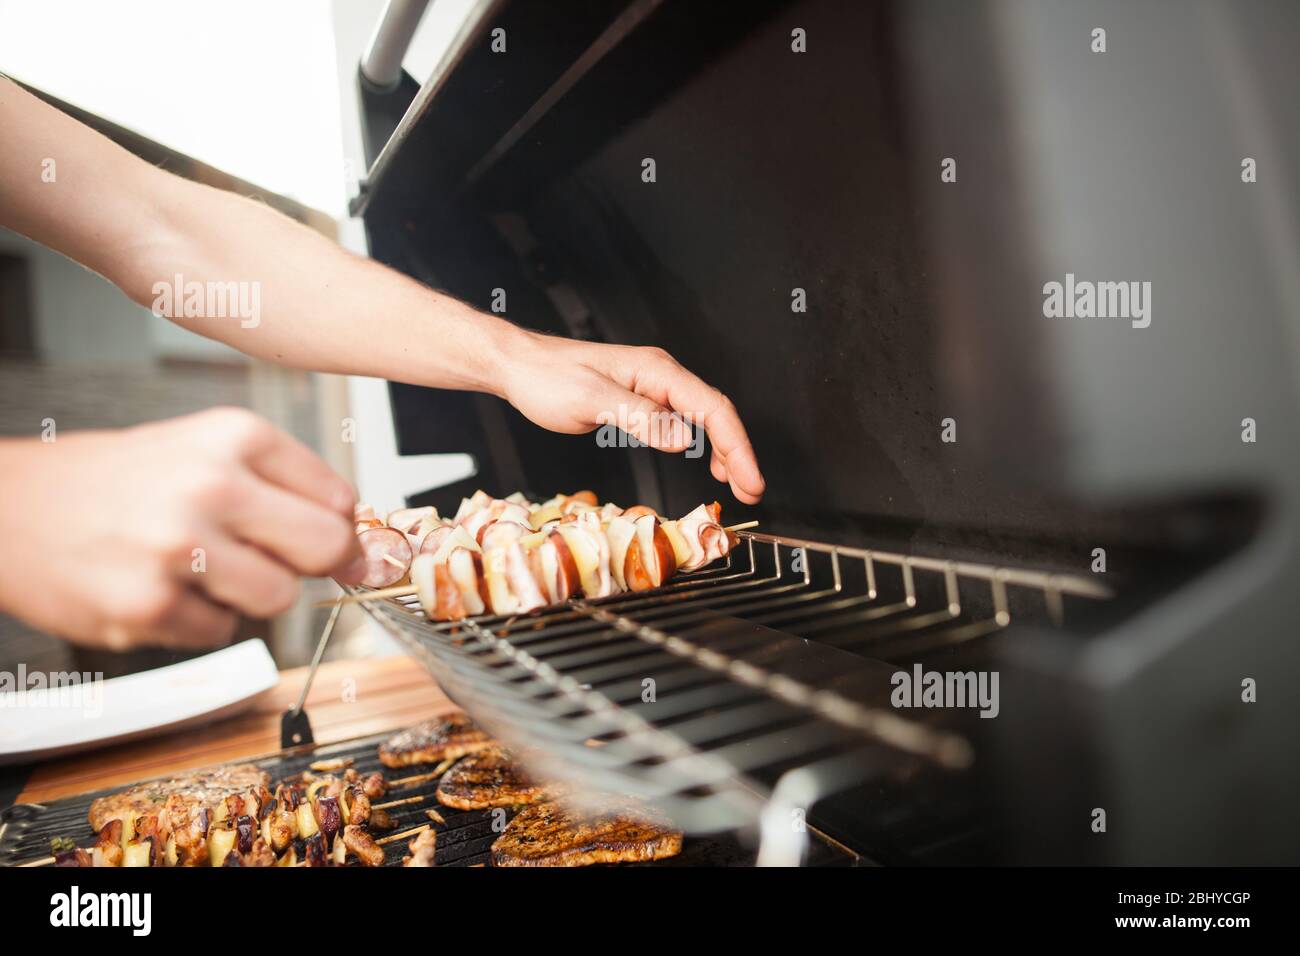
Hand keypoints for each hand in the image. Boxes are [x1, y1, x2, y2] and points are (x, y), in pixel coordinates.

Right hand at [0, 407, 363, 650]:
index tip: (323, 539)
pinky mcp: (149, 604)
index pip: (339, 498)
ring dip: (248, 593)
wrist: (9, 507)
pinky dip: (197, 617)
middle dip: (306, 563)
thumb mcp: (203, 449)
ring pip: (278, 598)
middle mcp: (212, 484)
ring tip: (199, 566)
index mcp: (234, 436)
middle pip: (325, 548)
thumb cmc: (113, 479)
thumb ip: (283, 487)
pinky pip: (220, 630)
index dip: (335, 527)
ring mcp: (179, 547)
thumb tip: (362, 545)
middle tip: (267, 556)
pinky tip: (159, 585)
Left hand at [498, 331, 765, 504]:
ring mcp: (652, 387)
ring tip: (737, 483)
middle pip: (716, 414)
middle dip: (739, 453)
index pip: (712, 409)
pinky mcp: (640, 399)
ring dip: (724, 451)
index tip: (749, 479)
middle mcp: (660, 376)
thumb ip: (639, 417)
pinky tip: (705, 462)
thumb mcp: (592, 401)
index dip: (736, 446)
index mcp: (656, 372)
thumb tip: (683, 439)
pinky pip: (683, 421)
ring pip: (703, 418)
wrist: (518, 366)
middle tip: (752, 491)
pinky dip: (701, 445)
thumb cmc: (547, 378)